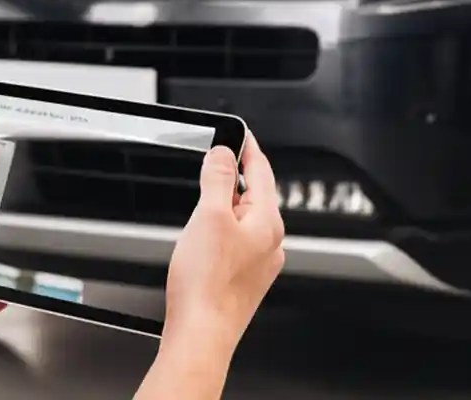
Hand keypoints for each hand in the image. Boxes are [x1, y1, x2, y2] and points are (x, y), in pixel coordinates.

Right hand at [164, 132, 284, 354]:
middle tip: (215, 162)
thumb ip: (219, 180)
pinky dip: (222, 231)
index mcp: (268, 223)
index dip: (249, 148)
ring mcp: (259, 265)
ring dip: (226, 206)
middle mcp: (270, 244)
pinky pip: (237, 243)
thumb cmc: (207, 285)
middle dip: (235, 178)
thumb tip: (225, 155)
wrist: (200, 335)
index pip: (262, 172)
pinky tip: (204, 239)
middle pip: (255, 196)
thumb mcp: (209, 216)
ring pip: (245, 221)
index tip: (241, 134)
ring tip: (204, 201)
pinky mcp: (244, 281)